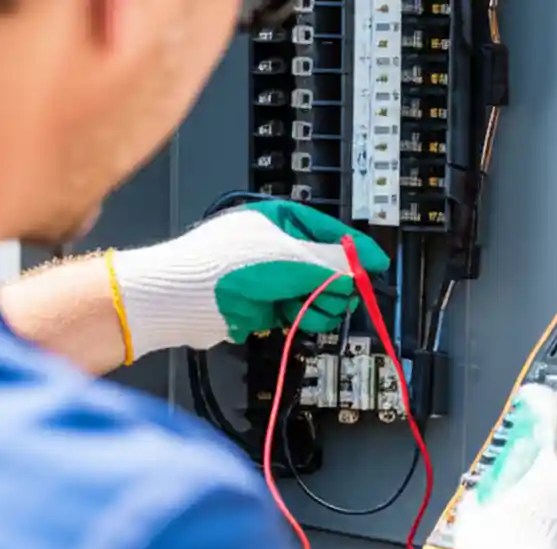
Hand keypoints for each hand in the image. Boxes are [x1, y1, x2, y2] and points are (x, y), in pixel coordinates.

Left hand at [109, 200, 387, 360]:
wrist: (179, 300)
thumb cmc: (222, 267)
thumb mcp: (289, 259)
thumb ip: (330, 263)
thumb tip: (361, 265)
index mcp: (281, 222)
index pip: (330, 233)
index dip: (356, 250)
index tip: (377, 265)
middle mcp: (276, 248)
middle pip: (328, 267)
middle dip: (335, 283)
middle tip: (335, 294)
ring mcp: (269, 278)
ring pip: (315, 293)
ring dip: (318, 304)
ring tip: (306, 308)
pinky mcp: (262, 305)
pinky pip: (297, 311)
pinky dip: (301, 317)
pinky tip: (295, 318)